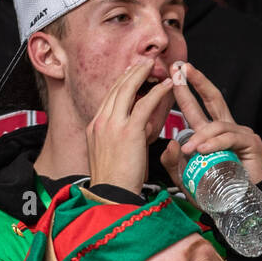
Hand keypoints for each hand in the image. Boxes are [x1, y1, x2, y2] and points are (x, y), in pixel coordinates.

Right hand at [86, 59, 173, 195]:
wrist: (111, 197)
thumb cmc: (115, 183)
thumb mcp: (110, 154)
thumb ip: (122, 136)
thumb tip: (141, 127)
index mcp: (94, 128)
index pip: (109, 97)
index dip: (122, 82)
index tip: (132, 73)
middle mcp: (100, 123)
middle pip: (116, 88)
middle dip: (132, 72)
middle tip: (145, 63)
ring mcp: (112, 126)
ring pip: (128, 90)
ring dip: (142, 75)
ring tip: (155, 66)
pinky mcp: (128, 132)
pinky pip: (144, 104)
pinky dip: (157, 92)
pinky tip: (167, 86)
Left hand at [160, 61, 261, 186]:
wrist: (236, 211)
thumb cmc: (213, 195)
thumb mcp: (185, 178)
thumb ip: (173, 162)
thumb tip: (170, 142)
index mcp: (210, 133)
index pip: (197, 106)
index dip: (186, 90)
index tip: (174, 73)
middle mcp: (226, 129)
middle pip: (213, 99)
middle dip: (197, 83)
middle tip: (183, 69)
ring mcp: (240, 134)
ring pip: (217, 125)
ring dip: (200, 135)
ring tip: (188, 148)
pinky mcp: (251, 143)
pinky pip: (230, 139)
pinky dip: (215, 144)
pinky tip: (203, 150)